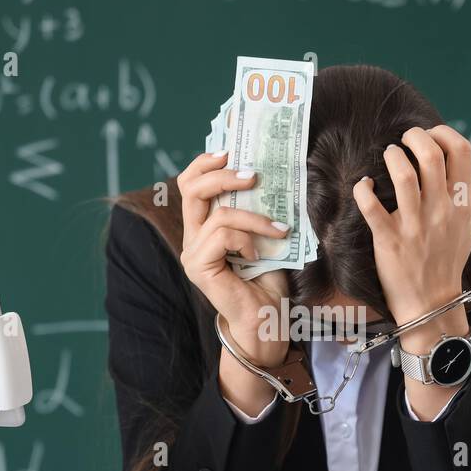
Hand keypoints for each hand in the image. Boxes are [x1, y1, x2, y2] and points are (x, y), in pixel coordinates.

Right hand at [178, 150, 290, 368]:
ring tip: (279, 229)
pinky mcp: (199, 266)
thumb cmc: (269, 281)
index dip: (205, 161)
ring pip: (218, 213)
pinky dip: (248, 238)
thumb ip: (257, 208)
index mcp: (204, 226)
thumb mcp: (265, 234)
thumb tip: (270, 171)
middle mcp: (193, 237)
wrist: (267, 320)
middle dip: (222, 174)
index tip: (231, 149)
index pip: (191, 183)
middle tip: (253, 174)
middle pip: (190, 187)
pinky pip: (223, 235)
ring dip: (255, 217)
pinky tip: (261, 252)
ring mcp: (193, 253)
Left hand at [352, 125, 470, 341]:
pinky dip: (363, 190)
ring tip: (389, 156)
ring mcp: (414, 225)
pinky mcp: (389, 240)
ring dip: (393, 157)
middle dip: (415, 137)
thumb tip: (467, 169)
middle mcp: (440, 211)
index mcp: (460, 204)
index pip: (462, 151)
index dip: (444, 134)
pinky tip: (364, 185)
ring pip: (404, 176)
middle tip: (404, 140)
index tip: (430, 135)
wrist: (431, 302)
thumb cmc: (449, 261)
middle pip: (432, 156)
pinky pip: (371, 208)